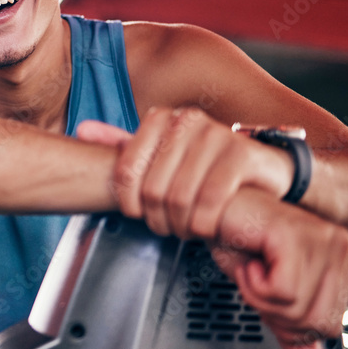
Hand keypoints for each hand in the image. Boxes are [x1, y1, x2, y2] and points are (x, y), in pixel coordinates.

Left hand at [77, 107, 294, 239]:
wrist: (265, 170)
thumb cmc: (207, 166)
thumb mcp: (162, 154)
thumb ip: (124, 145)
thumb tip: (82, 131)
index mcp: (161, 119)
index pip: (126, 171)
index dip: (129, 203)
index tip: (138, 215)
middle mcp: (186, 121)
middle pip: (153, 189)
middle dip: (158, 219)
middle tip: (169, 228)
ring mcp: (215, 134)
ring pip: (179, 198)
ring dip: (182, 225)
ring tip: (187, 229)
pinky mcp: (241, 154)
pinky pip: (210, 201)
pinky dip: (205, 224)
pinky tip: (208, 228)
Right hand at [212, 188, 347, 348]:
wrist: (205, 209)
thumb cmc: (231, 236)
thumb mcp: (264, 292)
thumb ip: (290, 327)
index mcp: (337, 258)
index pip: (330, 325)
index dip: (291, 323)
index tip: (269, 291)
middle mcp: (337, 246)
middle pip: (317, 323)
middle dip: (275, 313)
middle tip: (257, 280)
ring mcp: (321, 239)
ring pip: (299, 309)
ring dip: (259, 297)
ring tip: (251, 268)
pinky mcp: (296, 237)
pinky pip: (283, 292)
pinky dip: (254, 285)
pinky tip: (249, 261)